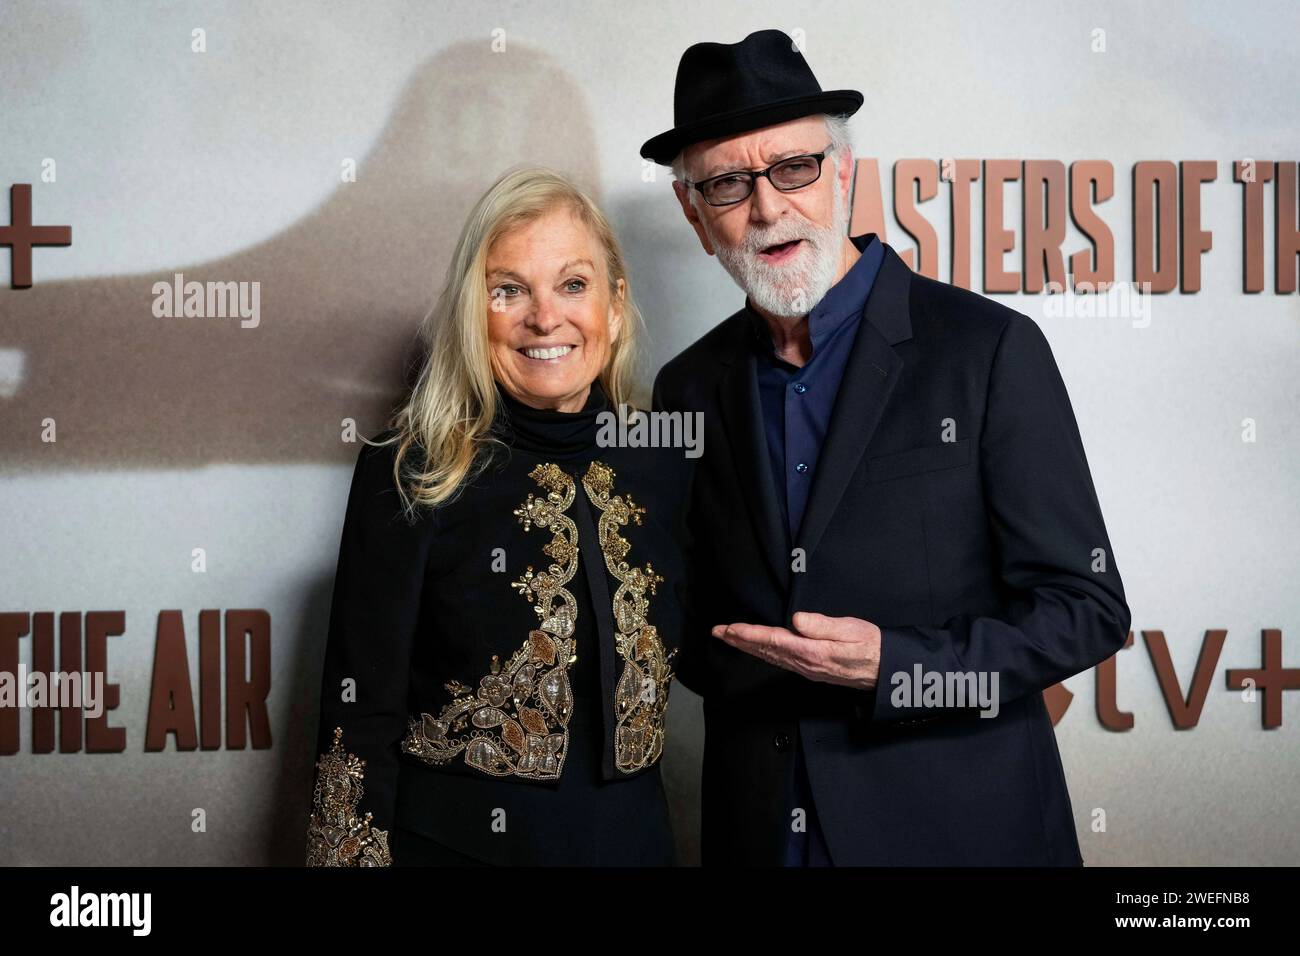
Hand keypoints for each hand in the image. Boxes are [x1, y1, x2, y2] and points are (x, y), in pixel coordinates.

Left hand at [711, 612, 881, 689]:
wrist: (886, 671)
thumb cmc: (872, 646)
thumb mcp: (852, 629)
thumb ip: (823, 626)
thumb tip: (797, 621)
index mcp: (814, 652)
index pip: (774, 641)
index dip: (750, 634)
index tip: (730, 629)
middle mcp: (806, 664)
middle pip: (766, 651)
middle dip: (740, 641)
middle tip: (717, 632)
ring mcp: (807, 669)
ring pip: (770, 657)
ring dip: (748, 647)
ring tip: (729, 637)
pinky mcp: (810, 669)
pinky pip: (780, 661)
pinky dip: (763, 653)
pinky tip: (756, 648)